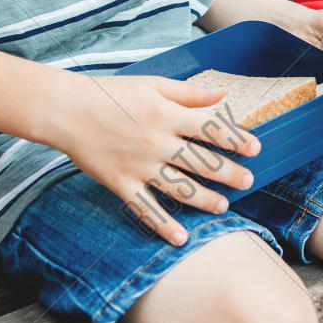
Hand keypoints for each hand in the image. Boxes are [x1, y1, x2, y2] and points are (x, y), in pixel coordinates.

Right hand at [46, 73, 261, 246]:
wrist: (67, 110)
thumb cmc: (112, 93)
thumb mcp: (154, 84)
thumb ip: (189, 92)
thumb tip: (222, 94)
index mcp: (167, 115)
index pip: (211, 129)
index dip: (236, 139)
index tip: (255, 148)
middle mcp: (157, 142)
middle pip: (201, 161)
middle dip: (228, 173)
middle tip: (248, 181)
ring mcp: (139, 165)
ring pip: (179, 187)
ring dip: (204, 199)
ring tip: (223, 205)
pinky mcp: (121, 183)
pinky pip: (145, 208)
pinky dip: (163, 225)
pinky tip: (180, 237)